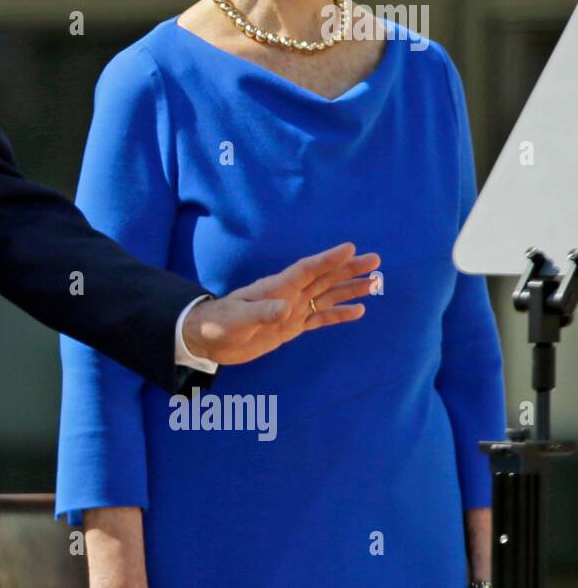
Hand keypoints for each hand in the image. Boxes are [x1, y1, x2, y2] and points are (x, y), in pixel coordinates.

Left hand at [183, 241, 380, 365]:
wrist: (210, 340)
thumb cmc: (220, 324)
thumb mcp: (239, 319)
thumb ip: (262, 313)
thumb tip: (287, 309)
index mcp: (276, 288)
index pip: (307, 269)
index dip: (328, 258)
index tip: (350, 247)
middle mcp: (288, 295)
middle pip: (324, 278)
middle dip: (349, 268)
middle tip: (375, 259)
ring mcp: (291, 310)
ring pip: (327, 295)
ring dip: (350, 289)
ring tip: (375, 283)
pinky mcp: (291, 327)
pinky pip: (320, 317)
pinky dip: (339, 314)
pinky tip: (358, 310)